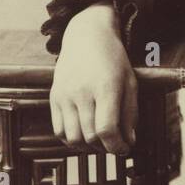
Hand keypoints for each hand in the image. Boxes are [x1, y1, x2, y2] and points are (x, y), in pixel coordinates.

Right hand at [49, 2, 137, 153]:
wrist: (87, 36)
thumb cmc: (113, 60)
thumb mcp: (130, 83)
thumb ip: (131, 114)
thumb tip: (128, 142)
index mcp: (105, 87)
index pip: (106, 129)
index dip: (116, 146)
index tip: (123, 149)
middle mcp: (82, 92)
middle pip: (90, 136)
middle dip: (105, 147)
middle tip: (114, 143)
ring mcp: (65, 95)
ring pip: (72, 138)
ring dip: (87, 147)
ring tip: (99, 140)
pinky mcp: (54, 97)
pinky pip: (58, 130)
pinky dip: (71, 139)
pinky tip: (83, 134)